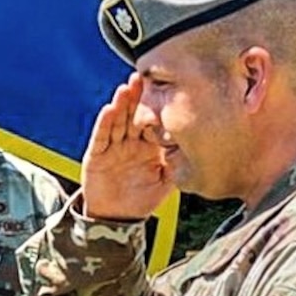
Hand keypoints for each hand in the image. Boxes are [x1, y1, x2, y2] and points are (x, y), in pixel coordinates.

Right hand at [78, 77, 172, 223]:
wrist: (118, 218)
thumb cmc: (142, 199)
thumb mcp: (166, 181)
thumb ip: (179, 165)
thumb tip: (198, 151)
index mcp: (148, 145)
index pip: (152, 120)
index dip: (156, 105)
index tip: (163, 87)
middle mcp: (130, 142)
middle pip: (133, 114)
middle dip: (137, 96)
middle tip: (142, 77)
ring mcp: (113, 147)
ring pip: (117, 121)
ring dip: (121, 104)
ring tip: (126, 88)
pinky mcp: (97, 155)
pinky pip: (101, 137)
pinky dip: (105, 123)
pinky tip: (109, 110)